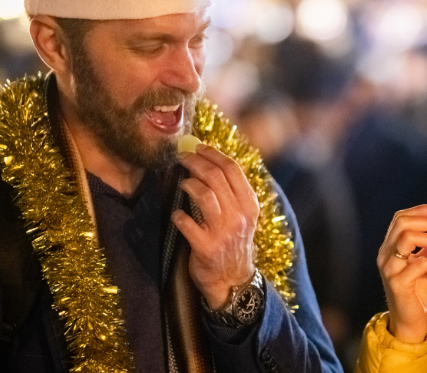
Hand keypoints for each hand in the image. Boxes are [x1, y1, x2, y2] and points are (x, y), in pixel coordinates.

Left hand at [172, 145, 259, 308]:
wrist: (232, 280)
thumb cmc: (233, 242)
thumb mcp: (242, 216)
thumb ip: (231, 192)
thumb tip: (209, 162)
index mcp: (250, 205)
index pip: (233, 169)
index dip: (213, 153)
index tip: (197, 147)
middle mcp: (239, 216)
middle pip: (216, 176)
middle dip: (195, 162)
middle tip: (181, 157)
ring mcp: (223, 232)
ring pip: (204, 194)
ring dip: (188, 183)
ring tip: (181, 182)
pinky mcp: (206, 247)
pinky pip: (186, 222)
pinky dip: (178, 215)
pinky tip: (176, 214)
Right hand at [377, 204, 426, 343]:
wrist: (410, 320)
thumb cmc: (417, 290)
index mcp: (389, 247)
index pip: (400, 218)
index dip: (421, 210)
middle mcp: (384, 255)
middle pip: (402, 223)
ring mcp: (389, 269)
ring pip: (406, 239)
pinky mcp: (397, 283)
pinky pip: (418, 264)